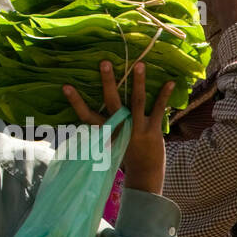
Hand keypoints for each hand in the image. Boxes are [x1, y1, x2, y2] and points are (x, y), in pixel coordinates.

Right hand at [63, 61, 174, 194]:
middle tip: (104, 62)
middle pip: (112, 101)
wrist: (144, 174)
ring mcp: (137, 128)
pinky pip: (159, 109)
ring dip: (138, 82)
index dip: (76, 102)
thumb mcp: (111, 141)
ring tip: (140, 64)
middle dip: (108, 82)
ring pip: (136, 101)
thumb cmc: (125, 155)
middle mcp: (120, 127)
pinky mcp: (153, 130)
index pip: (86, 115)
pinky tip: (170, 81)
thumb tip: (97, 107)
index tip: (65, 86)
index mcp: (106, 130)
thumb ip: (106, 125)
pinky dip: (164, 95)